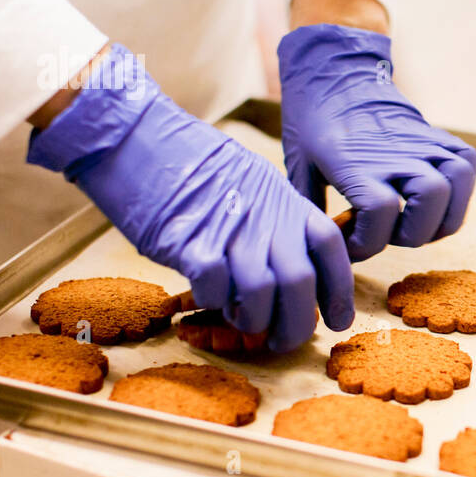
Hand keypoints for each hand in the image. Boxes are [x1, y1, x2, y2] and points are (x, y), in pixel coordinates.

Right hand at [27, 44, 353, 350]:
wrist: (135, 136)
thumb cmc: (190, 161)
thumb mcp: (253, 179)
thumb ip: (277, 219)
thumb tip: (291, 266)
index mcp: (284, 200)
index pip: (331, 249)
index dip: (340, 290)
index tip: (337, 319)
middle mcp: (265, 216)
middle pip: (301, 283)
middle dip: (296, 323)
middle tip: (284, 339)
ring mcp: (229, 229)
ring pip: (262, 295)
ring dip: (254, 320)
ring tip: (242, 321)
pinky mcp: (189, 243)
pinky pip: (215, 290)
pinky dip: (214, 304)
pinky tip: (207, 298)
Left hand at [277, 24, 475, 262]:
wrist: (336, 76)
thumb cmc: (313, 126)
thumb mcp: (299, 170)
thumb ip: (312, 214)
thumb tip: (325, 251)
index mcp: (355, 162)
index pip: (379, 213)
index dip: (365, 243)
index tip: (351, 244)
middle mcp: (395, 152)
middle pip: (429, 201)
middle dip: (410, 234)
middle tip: (387, 232)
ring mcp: (421, 142)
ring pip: (454, 187)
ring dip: (439, 219)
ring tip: (416, 223)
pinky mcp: (438, 137)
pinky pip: (466, 167)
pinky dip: (459, 191)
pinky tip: (436, 201)